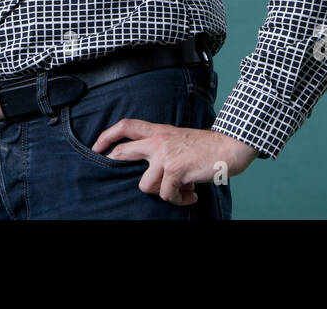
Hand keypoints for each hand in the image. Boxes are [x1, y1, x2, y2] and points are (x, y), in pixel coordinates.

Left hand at [91, 120, 258, 204]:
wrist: (229, 146)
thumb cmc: (207, 146)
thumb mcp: (179, 139)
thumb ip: (163, 148)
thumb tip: (153, 171)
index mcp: (159, 131)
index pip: (126, 126)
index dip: (108, 135)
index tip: (97, 146)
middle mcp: (158, 141)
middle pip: (123, 152)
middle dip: (113, 162)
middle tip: (110, 172)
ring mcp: (164, 155)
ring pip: (145, 185)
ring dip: (164, 192)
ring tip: (182, 190)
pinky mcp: (174, 170)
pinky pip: (166, 194)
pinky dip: (180, 199)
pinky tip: (192, 195)